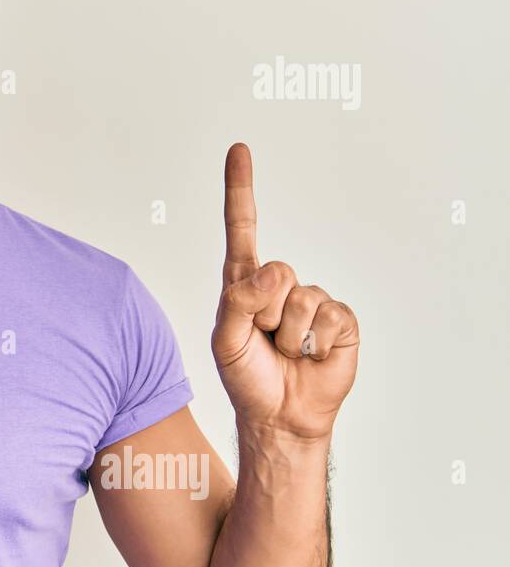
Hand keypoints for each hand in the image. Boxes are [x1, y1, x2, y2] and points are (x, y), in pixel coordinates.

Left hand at [211, 143, 359, 441]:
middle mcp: (279, 286)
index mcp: (244, 283)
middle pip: (276, 272)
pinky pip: (328, 319)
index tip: (239, 149)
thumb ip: (238, 303)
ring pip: (301, 300)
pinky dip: (315, 344)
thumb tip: (274, 275)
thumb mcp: (226, 341)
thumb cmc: (248, 377)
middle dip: (265, 313)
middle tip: (265, 339)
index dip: (241, 189)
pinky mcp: (340, 321)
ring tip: (286, 352)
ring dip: (289, 335)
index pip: (241, 228)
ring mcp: (312, 301)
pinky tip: (311, 356)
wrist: (280, 417)